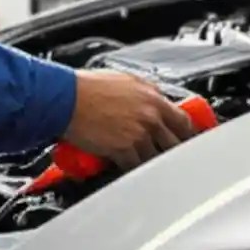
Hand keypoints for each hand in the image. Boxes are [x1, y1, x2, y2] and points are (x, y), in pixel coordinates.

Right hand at [62, 70, 195, 170]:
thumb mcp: (122, 79)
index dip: (185, 132)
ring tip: (142, 162)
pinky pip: (135, 167)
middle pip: (175, 142)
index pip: (183, 120)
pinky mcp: (123, 150)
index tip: (184, 138)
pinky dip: (131, 169)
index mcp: (152, 97)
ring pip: (156, 157)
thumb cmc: (84, 87)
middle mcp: (150, 115)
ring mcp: (139, 134)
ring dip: (149, 161)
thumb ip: (142, 92)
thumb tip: (149, 99)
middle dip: (171, 150)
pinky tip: (127, 168)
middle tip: (165, 154)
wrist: (64, 98)